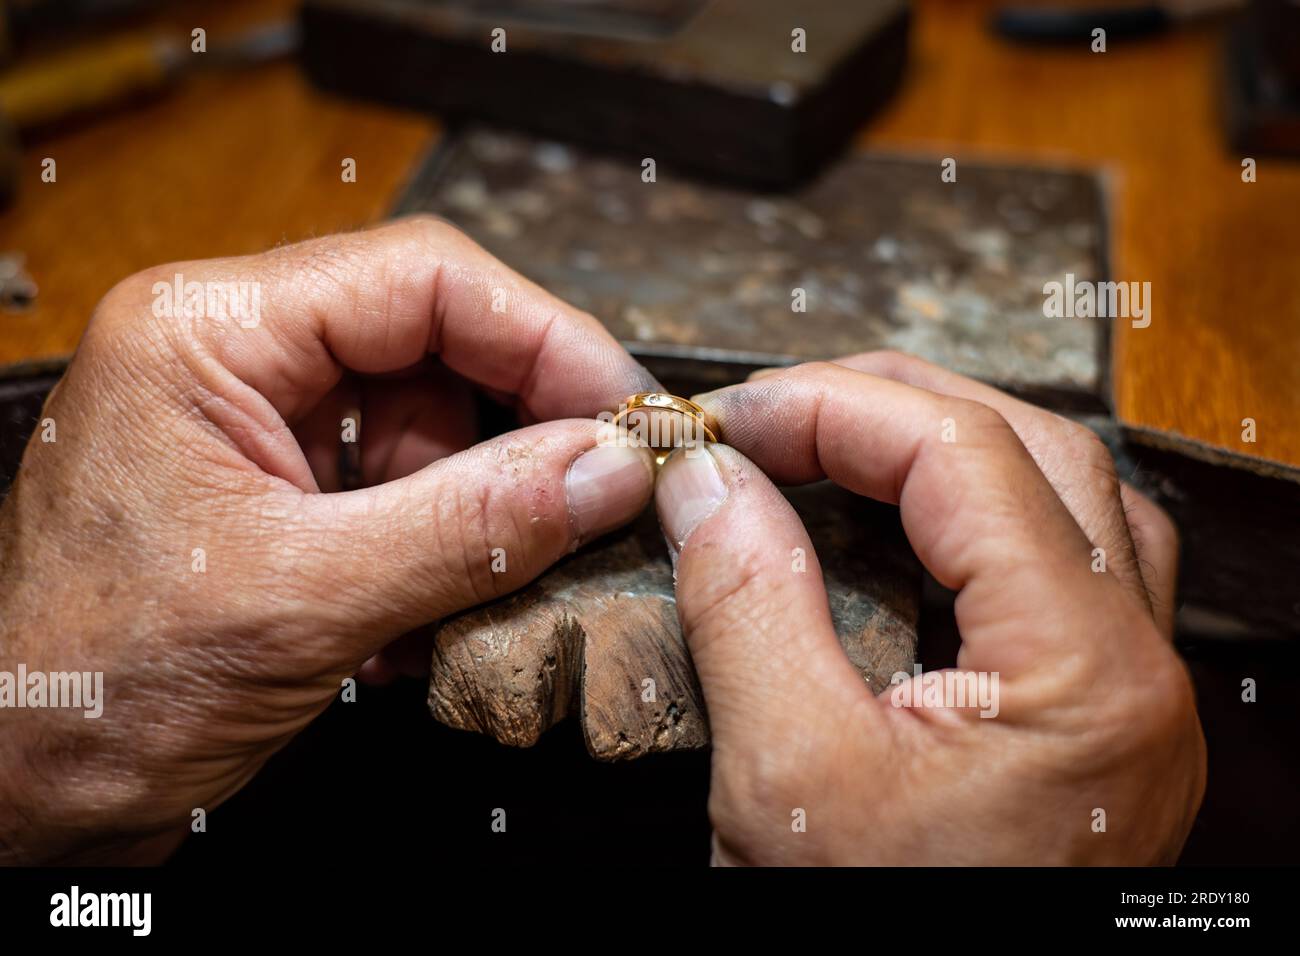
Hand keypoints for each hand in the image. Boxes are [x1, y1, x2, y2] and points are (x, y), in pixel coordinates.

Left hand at [0, 217, 657, 862]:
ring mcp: (256, 425)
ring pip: (429, 424)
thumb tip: (602, 470)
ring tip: (492, 584)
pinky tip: (432, 616)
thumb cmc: (85, 687)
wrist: (10, 787)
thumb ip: (474, 525)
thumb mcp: (307, 600)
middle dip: (518, 430)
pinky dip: (441, 548)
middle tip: (597, 491)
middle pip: (434, 345)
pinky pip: (400, 487)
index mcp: (206, 333)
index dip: (544, 338)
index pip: (423, 279)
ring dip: (479, 507)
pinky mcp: (278, 490)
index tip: (621, 409)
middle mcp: (232, 358)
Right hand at [654, 352, 1204, 864]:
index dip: (836, 410)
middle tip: (784, 410)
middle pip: (1036, 450)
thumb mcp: (787, 779)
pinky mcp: (1099, 717)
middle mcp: (1138, 673)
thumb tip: (709, 481)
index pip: (963, 459)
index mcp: (1083, 675)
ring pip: (1071, 494)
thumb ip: (748, 603)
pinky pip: (1072, 559)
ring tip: (846, 437)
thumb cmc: (885, 939)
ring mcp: (1131, 695)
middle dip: (896, 405)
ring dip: (954, 444)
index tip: (739, 419)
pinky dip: (987, 510)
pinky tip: (920, 521)